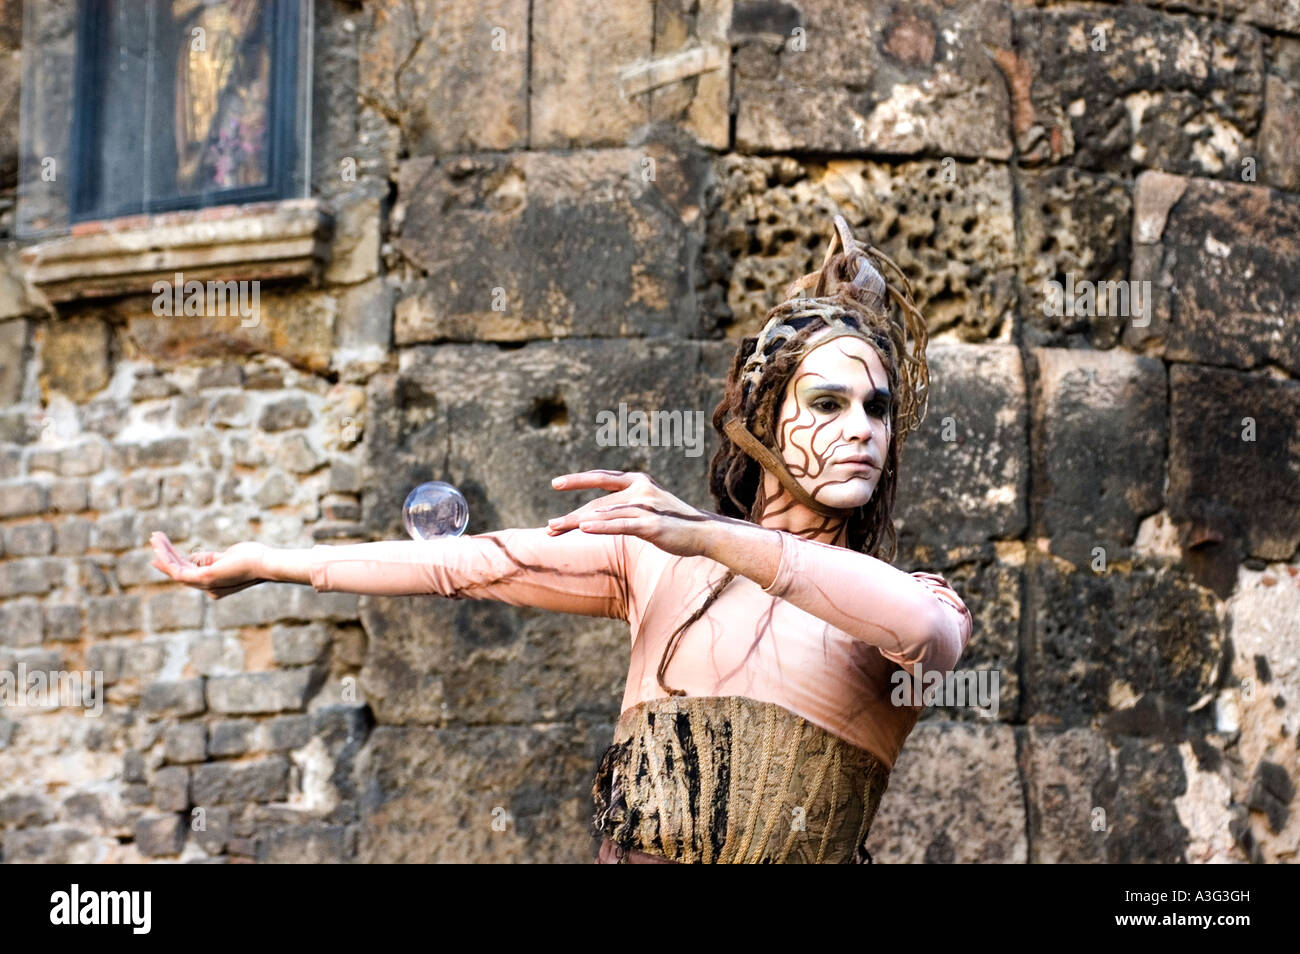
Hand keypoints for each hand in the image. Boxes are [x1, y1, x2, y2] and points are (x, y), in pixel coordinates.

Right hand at [149, 531, 269, 599]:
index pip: (189, 574)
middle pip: (180, 572)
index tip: (160, 554)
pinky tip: (161, 546)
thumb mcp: (226, 557)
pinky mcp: (205, 578)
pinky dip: (167, 557)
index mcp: (214, 585)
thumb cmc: (252, 558)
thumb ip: (209, 558)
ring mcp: (205, 585)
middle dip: (165, 557)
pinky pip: (179, 569)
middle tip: (153, 541)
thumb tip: (192, 556)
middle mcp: (208, 589)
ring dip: (163, 553)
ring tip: (154, 537)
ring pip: (176, 570)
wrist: (265, 563)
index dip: (174, 564)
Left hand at [547, 470, 712, 558]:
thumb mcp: (646, 510)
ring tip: (555, 528)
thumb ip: (623, 508)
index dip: (578, 480)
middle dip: (572, 515)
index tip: (555, 484)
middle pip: (598, 502)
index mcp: (638, 481)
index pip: (602, 477)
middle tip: (549, 526)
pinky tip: (583, 528)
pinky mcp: (652, 525)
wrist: (704, 533)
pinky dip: (601, 526)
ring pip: (604, 513)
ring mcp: (646, 506)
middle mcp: (640, 489)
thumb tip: (593, 517)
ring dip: (577, 522)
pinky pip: (621, 525)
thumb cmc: (672, 523)